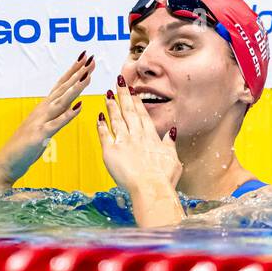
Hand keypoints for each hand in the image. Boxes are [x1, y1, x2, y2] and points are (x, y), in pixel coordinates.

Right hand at [0, 53, 93, 194]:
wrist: (6, 162)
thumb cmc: (25, 147)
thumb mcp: (44, 127)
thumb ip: (56, 115)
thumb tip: (72, 105)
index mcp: (43, 108)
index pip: (61, 85)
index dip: (73, 71)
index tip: (86, 59)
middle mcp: (42, 110)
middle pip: (63, 88)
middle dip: (77, 73)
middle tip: (91, 58)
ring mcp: (40, 121)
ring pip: (61, 101)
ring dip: (75, 88)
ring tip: (87, 76)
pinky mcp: (40, 135)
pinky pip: (56, 124)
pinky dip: (68, 115)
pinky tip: (79, 107)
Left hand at [97, 77, 182, 198]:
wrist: (151, 189)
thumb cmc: (164, 179)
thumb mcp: (173, 159)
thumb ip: (170, 144)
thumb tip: (172, 132)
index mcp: (152, 137)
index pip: (143, 114)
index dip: (137, 101)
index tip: (134, 90)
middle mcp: (137, 136)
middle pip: (129, 111)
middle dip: (124, 95)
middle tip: (119, 81)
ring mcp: (124, 142)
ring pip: (116, 119)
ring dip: (111, 106)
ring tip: (107, 94)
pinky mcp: (111, 151)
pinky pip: (104, 135)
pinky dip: (101, 125)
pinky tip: (98, 116)